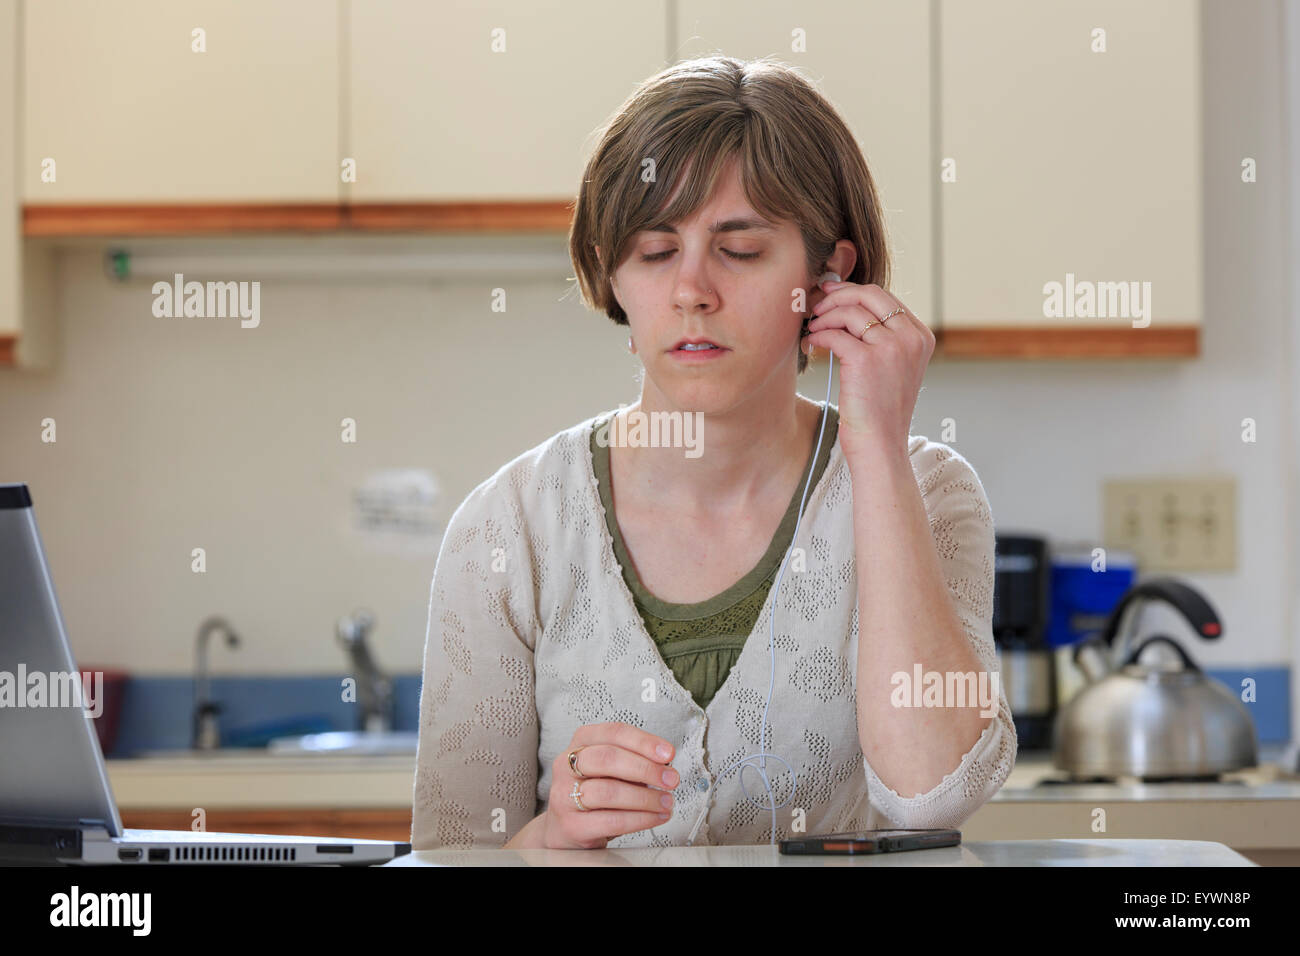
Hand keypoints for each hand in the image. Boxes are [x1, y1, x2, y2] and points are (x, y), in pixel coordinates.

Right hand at [543, 722, 678, 848]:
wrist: (566, 828)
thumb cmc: (593, 794)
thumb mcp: (611, 769)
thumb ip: (634, 761)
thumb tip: (665, 765)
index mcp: (581, 742)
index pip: (614, 733)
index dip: (644, 742)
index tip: (667, 753)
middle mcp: (567, 765)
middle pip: (608, 758)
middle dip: (646, 768)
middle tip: (670, 779)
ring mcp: (564, 795)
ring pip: (609, 791)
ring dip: (645, 797)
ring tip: (665, 801)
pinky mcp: (571, 825)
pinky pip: (611, 820)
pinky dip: (640, 819)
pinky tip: (655, 816)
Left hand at [802, 279, 935, 453]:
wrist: (880, 445)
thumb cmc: (880, 411)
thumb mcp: (893, 367)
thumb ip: (882, 337)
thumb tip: (847, 307)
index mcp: (920, 337)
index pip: (884, 297)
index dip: (852, 292)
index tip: (830, 294)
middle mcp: (910, 338)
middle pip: (869, 295)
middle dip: (836, 296)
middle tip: (816, 305)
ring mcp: (891, 347)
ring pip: (849, 312)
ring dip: (823, 317)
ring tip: (811, 330)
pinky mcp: (866, 360)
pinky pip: (834, 334)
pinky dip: (818, 336)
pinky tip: (810, 345)